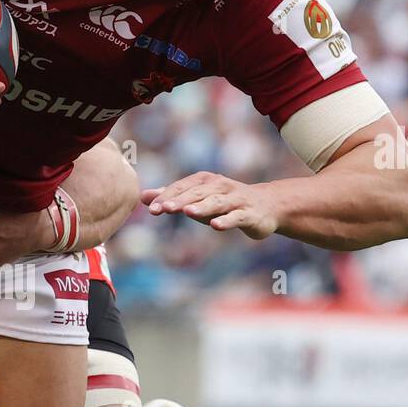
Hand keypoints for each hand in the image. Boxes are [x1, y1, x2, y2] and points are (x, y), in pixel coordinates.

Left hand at [143, 171, 279, 240]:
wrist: (266, 207)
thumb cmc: (224, 202)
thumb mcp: (196, 198)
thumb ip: (171, 196)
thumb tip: (142, 196)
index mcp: (205, 181)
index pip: (182, 188)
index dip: (167, 197)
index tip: (151, 208)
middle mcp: (220, 186)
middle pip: (197, 193)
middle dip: (180, 200)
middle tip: (163, 208)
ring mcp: (236, 199)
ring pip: (217, 202)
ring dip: (202, 207)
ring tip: (187, 212)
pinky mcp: (249, 214)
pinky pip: (237, 217)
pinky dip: (226, 220)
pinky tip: (215, 226)